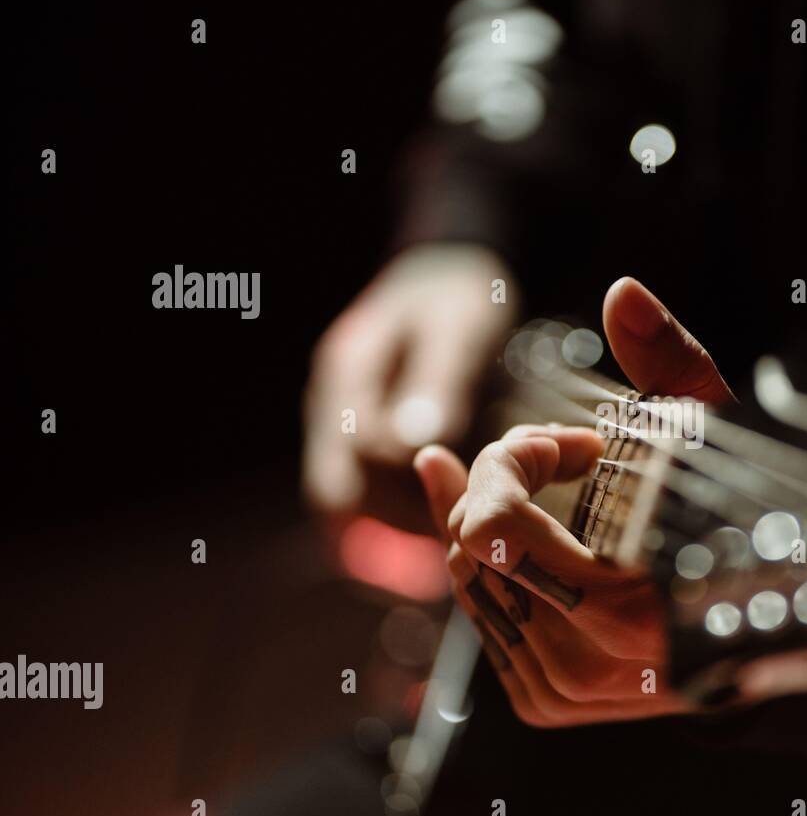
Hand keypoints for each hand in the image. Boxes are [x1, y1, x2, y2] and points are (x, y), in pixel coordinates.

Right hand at [303, 243, 514, 532]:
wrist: (445, 270)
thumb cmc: (460, 296)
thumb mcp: (459, 329)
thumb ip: (437, 381)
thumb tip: (412, 442)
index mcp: (350, 372)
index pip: (362, 455)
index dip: (410, 489)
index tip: (466, 505)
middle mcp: (331, 402)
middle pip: (337, 491)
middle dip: (392, 524)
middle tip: (452, 544)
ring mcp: (336, 420)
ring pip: (343, 499)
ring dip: (388, 527)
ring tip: (447, 544)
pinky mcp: (355, 435)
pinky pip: (357, 493)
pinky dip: (386, 521)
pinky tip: (428, 534)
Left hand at [414, 277, 731, 725]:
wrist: (777, 630)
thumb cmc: (752, 522)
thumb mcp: (720, 440)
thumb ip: (672, 364)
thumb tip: (622, 290)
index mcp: (629, 614)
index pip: (492, 527)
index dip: (514, 461)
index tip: (576, 441)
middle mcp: (586, 670)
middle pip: (469, 548)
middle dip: (503, 479)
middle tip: (565, 451)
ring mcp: (563, 697)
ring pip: (466, 581)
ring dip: (492, 511)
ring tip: (543, 471)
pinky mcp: (547, 704)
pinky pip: (476, 618)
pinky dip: (477, 554)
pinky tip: (479, 493)